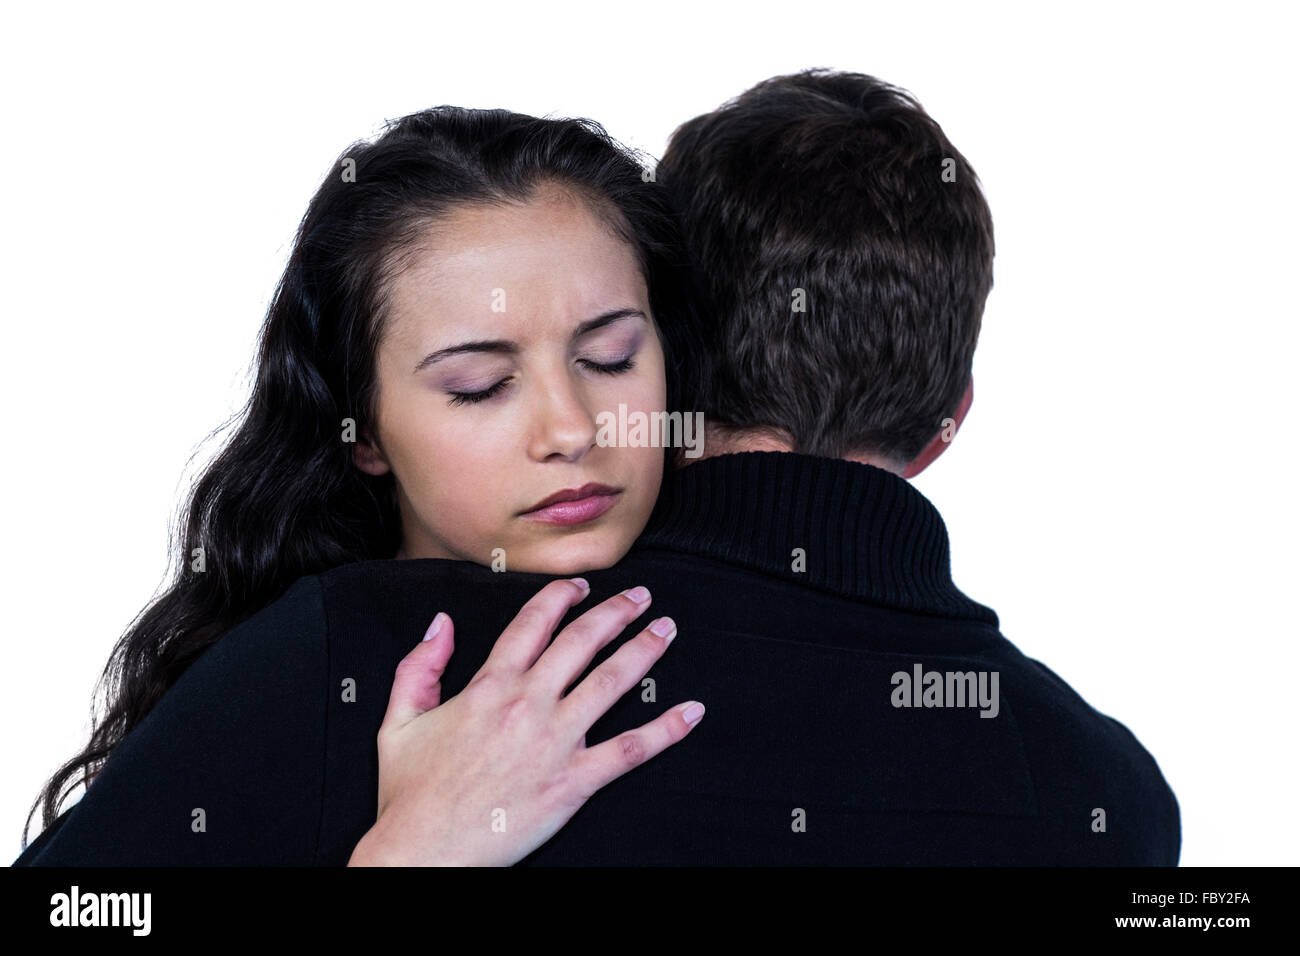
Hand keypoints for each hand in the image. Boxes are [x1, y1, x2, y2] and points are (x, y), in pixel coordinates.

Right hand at [347, 578, 703, 865]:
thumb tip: (441, 623)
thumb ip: (420, 666)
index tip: (581, 586)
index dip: (562, 597)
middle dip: (617, 612)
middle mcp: (528, 704)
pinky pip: (629, 750)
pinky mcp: (573, 782)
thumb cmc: (409, 793)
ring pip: (612, 682)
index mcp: (489, 686)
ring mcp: (554, 742)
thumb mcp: (398, 720)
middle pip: (582, 642)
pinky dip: (665, 730)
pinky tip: (691, 712)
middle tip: (641, 597)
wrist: (422, 851)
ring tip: (666, 630)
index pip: (534, 624)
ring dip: (645, 650)